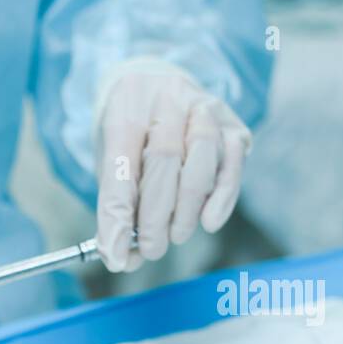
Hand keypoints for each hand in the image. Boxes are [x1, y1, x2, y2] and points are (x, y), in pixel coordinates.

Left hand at [96, 63, 251, 272]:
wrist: (156, 86)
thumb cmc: (130, 134)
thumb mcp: (110, 161)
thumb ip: (116, 207)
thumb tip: (123, 258)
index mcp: (125, 110)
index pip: (120, 167)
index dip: (118, 216)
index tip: (117, 256)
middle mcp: (167, 101)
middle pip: (163, 160)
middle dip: (155, 216)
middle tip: (151, 249)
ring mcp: (204, 108)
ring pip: (203, 156)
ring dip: (188, 207)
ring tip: (175, 236)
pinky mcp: (232, 124)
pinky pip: (232, 162)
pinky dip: (222, 197)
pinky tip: (209, 222)